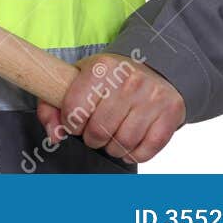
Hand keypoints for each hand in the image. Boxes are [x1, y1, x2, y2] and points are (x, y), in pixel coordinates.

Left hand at [37, 52, 184, 164]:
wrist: (152, 69)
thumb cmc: (109, 79)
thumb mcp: (77, 80)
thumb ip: (53, 107)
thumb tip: (55, 136)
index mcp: (101, 68)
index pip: (75, 108)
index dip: (71, 124)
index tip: (75, 123)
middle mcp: (128, 80)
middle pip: (99, 130)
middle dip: (91, 138)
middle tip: (93, 133)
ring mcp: (151, 97)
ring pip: (123, 143)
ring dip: (112, 148)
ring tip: (110, 138)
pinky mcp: (170, 113)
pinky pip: (147, 149)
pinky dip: (134, 154)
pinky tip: (128, 145)